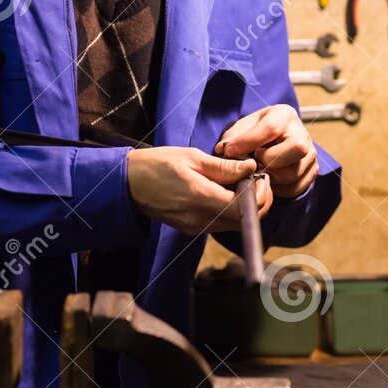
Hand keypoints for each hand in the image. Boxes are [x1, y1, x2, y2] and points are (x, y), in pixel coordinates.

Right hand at [126, 147, 271, 232]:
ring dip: (245, 205)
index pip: (246, 208)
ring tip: (239, 181)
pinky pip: (222, 223)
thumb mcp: (191, 157)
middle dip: (258, 200)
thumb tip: (250, 167)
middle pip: (246, 220)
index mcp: (201, 198)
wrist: (127, 184)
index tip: (260, 175)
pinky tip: (225, 191)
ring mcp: (196, 228)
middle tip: (255, 178)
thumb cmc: (157, 165)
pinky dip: (231, 210)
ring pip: (236, 224)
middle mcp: (201, 219)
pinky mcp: (193, 229)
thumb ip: (223, 167)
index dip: (260, 194)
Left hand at [215, 104, 317, 197]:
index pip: (271, 128)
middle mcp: (302, 133)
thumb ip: (233, 137)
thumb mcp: (244, 127)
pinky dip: (278, 188)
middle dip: (270, 159)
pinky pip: (296, 187)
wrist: (277, 141)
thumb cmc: (257, 132)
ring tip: (259, 171)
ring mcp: (311, 153)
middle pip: (297, 149)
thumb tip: (224, 151)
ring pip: (294, 172)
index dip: (248, 142)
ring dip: (271, 177)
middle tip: (254, 162)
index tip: (230, 151)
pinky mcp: (312, 171)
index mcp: (284, 115)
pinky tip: (269, 179)